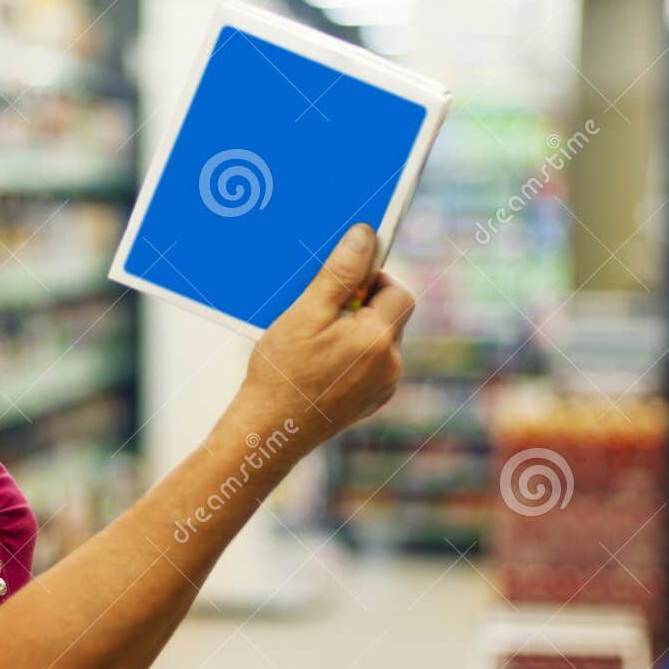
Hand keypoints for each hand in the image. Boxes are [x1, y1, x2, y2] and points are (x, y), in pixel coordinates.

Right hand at [238, 223, 413, 446]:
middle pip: (392, 316)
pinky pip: (372, 366)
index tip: (343, 284)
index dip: (373, 280)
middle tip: (322, 313)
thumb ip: (340, 274)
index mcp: (377, 339)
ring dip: (356, 332)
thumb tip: (365, 236)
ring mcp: (383, 388)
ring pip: (381, 342)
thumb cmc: (281, 373)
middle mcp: (390, 365)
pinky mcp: (371, 403)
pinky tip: (320, 366)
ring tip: (316, 342)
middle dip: (363, 306)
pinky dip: (352, 357)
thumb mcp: (305, 315)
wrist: (270, 431)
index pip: (399, 292)